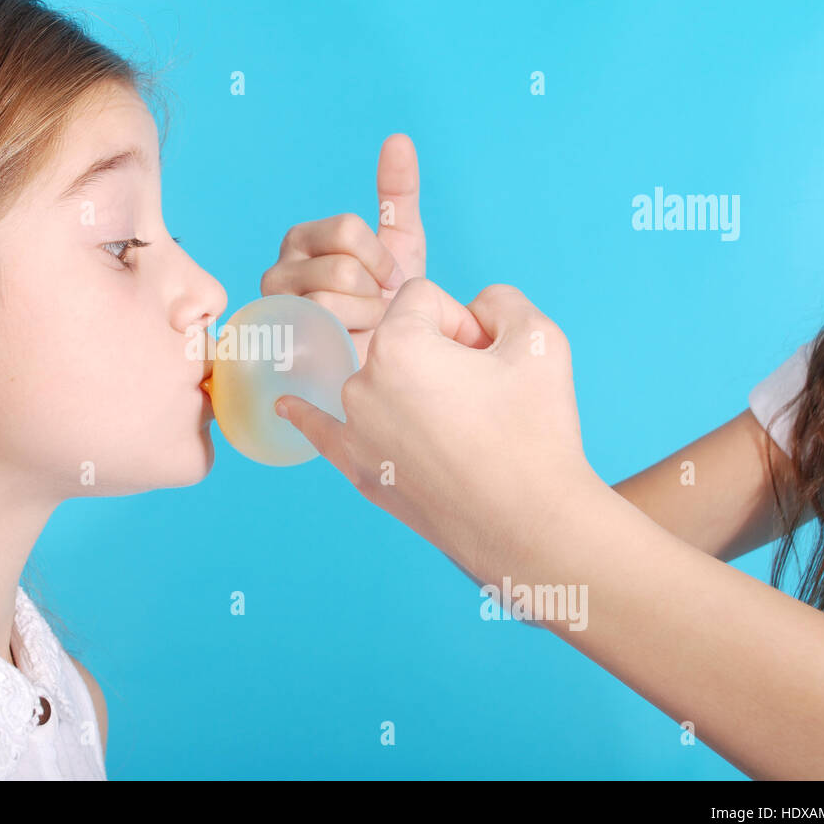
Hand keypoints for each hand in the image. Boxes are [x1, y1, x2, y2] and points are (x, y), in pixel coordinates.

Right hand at [259, 134, 425, 366]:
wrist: (386, 355)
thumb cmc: (389, 299)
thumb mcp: (399, 241)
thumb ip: (397, 192)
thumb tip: (399, 139)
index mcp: (304, 238)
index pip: (348, 231)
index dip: (382, 259)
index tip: (389, 279)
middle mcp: (279, 269)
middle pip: (341, 269)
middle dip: (374, 293)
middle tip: (376, 307)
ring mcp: (276, 310)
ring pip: (331, 303)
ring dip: (365, 320)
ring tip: (365, 326)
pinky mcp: (280, 347)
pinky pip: (322, 337)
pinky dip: (350, 341)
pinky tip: (352, 343)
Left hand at [274, 279, 605, 584]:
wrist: (527, 525)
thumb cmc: (535, 431)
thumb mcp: (539, 339)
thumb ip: (501, 300)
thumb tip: (474, 309)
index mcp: (396, 346)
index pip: (422, 299)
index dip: (463, 322)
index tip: (490, 358)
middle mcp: (362, 385)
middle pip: (399, 341)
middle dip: (438, 355)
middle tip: (482, 398)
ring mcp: (354, 431)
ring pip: (380, 382)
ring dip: (412, 389)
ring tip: (460, 429)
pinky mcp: (358, 470)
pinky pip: (322, 430)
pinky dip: (306, 415)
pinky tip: (284, 406)